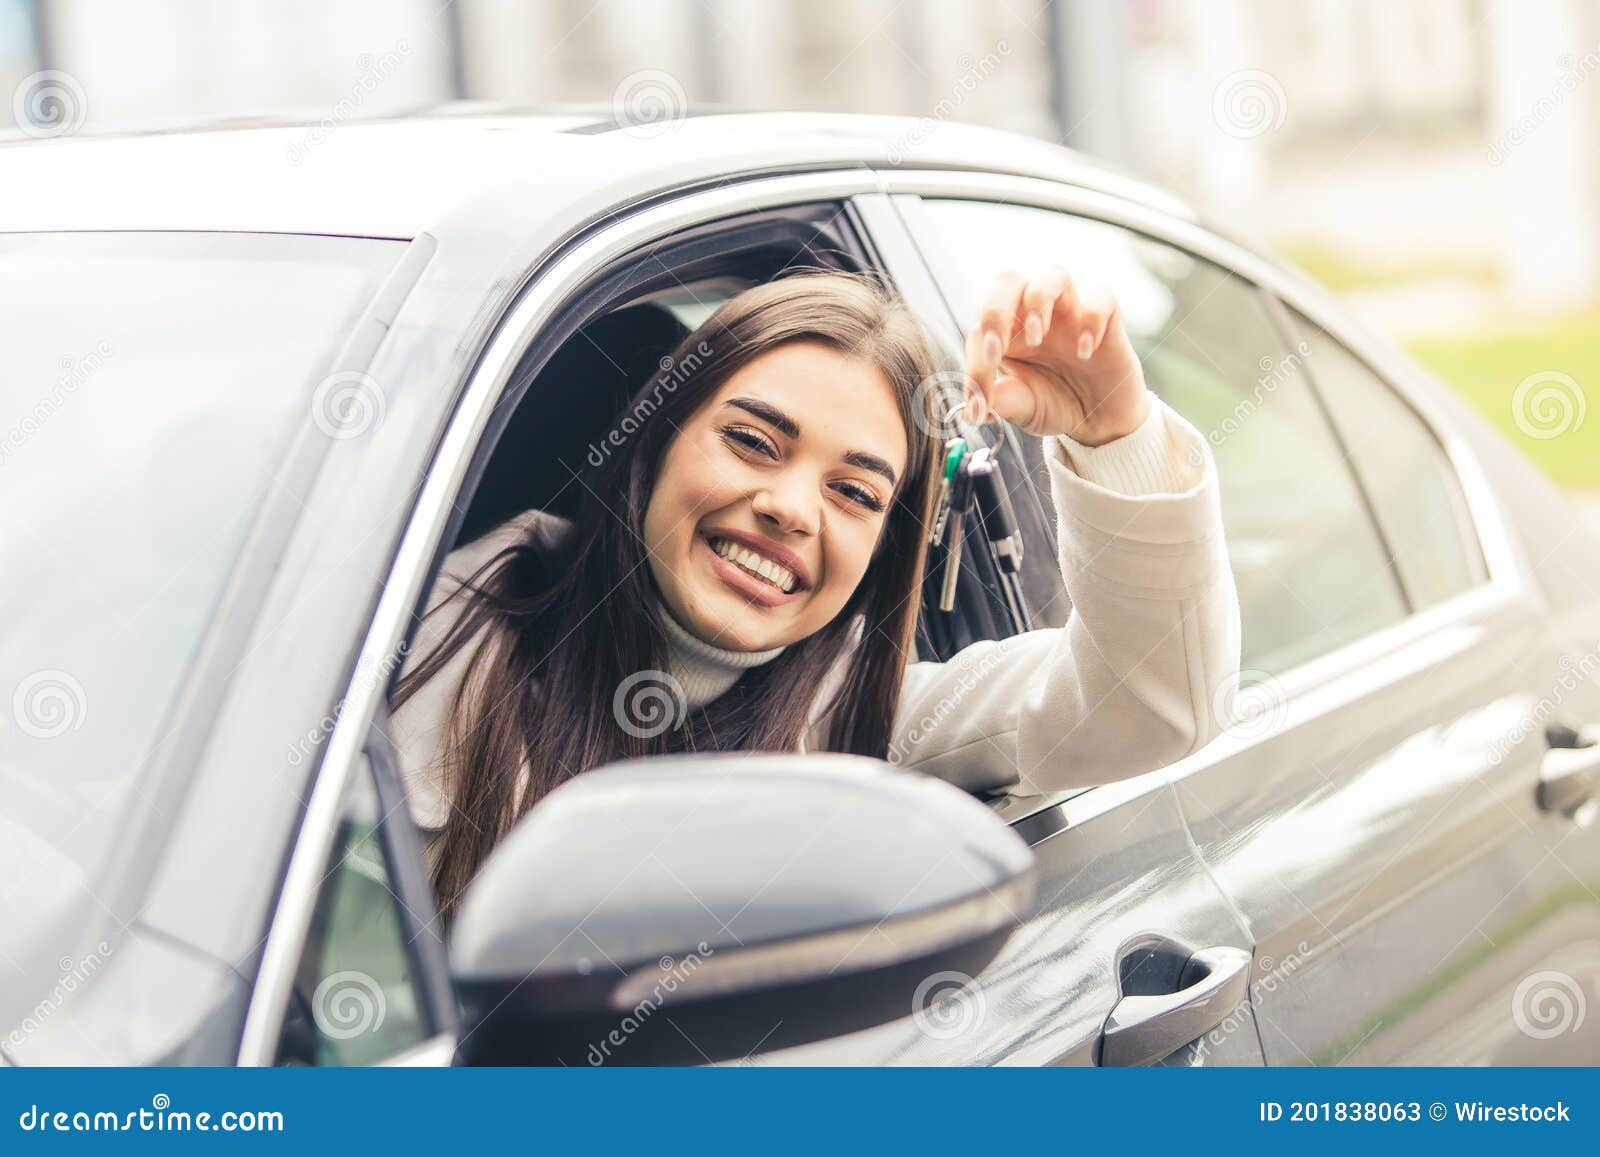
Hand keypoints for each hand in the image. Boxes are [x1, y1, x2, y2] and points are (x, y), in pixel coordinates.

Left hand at [963, 266, 1149, 444]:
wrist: (1100, 422)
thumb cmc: (1056, 404)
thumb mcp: (1023, 409)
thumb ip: (1001, 402)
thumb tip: (974, 408)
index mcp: (1008, 333)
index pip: (980, 329)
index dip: (975, 365)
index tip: (980, 404)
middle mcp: (1036, 315)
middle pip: (1009, 280)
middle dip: (996, 310)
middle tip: (995, 350)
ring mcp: (1071, 313)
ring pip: (1053, 274)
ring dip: (1038, 301)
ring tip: (1037, 338)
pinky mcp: (1107, 321)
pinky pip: (1102, 298)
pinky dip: (1091, 320)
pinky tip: (1085, 352)